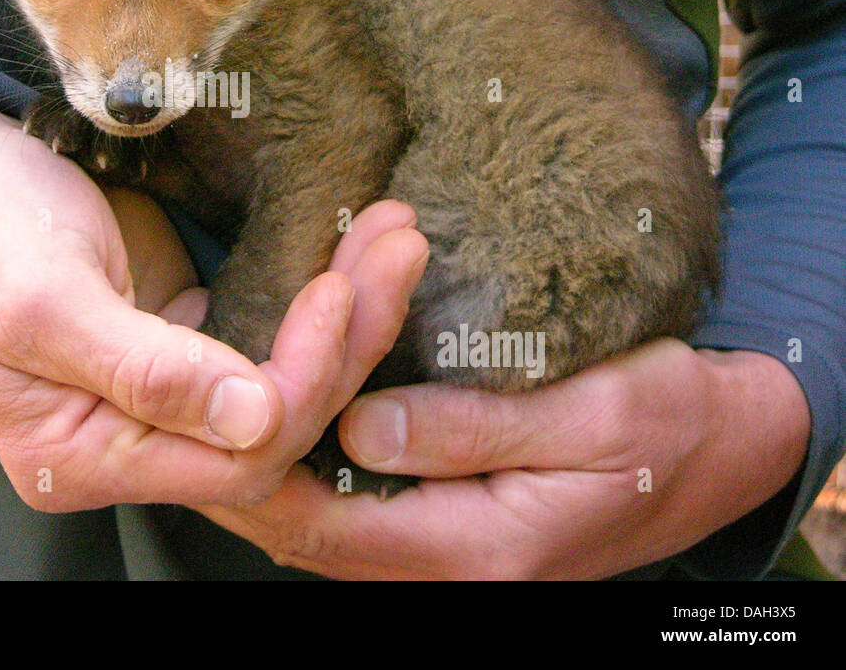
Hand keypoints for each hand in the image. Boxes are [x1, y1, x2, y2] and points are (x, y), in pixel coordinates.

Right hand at [0, 91, 426, 510]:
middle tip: (398, 250)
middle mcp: (129, 444)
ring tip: (395, 238)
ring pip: (283, 384)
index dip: (298, 386)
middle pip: (272, 426)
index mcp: (83, 456)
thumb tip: (254, 418)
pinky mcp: (183, 343)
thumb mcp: (45, 300)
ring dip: (347, 319)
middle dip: (346, 346)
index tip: (337, 293)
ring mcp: (161, 396)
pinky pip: (268, 340)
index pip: (229, 459)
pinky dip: (316, 298)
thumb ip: (144, 370)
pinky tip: (356, 250)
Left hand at [198, 340, 810, 577]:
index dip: (249, 470)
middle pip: (302, 516)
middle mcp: (440, 558)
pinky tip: (292, 365)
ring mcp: (435, 536)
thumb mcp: (591, 414)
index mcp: (475, 550)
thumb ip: (475, 429)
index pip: (323, 526)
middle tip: (190, 367)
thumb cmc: (666, 422)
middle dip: (248, 438)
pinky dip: (314, 421)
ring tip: (229, 351)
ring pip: (319, 494)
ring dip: (278, 421)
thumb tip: (359, 430)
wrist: (717, 444)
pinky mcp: (437, 504)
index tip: (203, 400)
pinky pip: (350, 477)